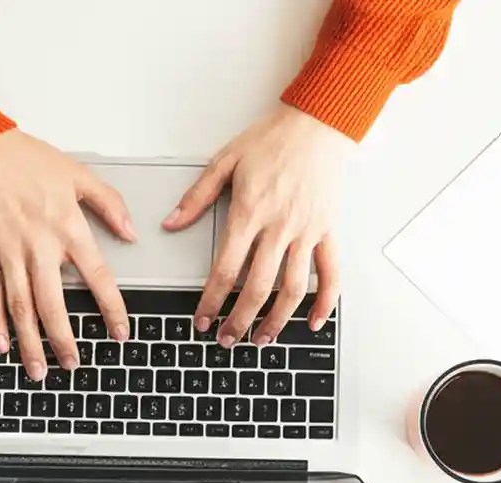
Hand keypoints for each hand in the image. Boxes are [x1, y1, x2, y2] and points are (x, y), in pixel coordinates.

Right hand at [0, 130, 135, 379]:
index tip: (120, 332)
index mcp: (67, 226)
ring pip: (21, 307)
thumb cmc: (26, 159)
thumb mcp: (78, 174)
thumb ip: (109, 204)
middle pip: (54, 304)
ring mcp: (8, 252)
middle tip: (74, 364)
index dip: (111, 308)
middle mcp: (38, 244)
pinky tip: (3, 344)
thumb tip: (131, 233)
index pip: (97, 276)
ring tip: (39, 369)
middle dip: (64, 340)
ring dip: (30, 342)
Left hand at [163, 104, 352, 347]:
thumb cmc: (271, 140)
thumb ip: (196, 197)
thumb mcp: (224, 161)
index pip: (225, 270)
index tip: (203, 320)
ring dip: (277, 320)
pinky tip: (313, 322)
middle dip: (240, 320)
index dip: (211, 301)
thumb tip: (170, 223)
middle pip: (258, 287)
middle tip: (227, 340)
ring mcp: (306, 231)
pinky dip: (325, 302)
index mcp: (249, 212)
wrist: (316, 125)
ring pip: (293, 288)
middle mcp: (279, 227)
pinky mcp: (327, 231)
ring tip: (262, 339)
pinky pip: (330, 273)